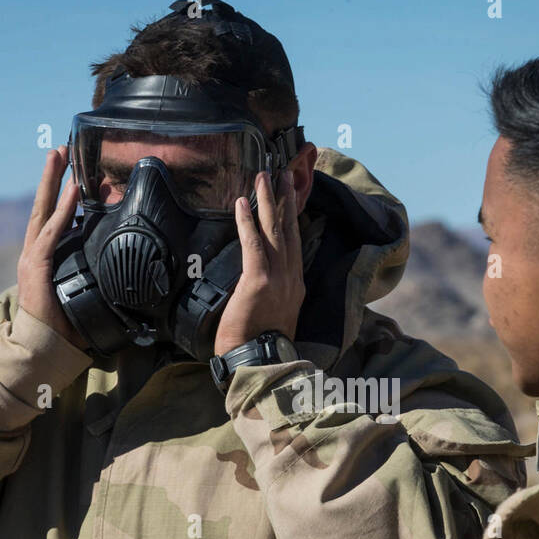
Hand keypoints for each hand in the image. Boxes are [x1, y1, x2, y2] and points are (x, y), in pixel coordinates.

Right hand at [17, 146, 85, 348]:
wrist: (44, 348)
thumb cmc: (66, 326)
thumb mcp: (86, 294)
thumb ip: (98, 278)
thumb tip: (129, 271)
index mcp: (45, 257)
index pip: (53, 218)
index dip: (61, 194)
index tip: (72, 171)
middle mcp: (35, 251)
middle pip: (44, 206)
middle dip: (51, 176)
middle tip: (60, 148)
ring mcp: (32, 257)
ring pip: (43, 211)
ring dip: (52, 182)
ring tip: (59, 156)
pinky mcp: (36, 266)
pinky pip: (50, 233)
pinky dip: (62, 211)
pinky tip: (70, 192)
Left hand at [213, 169, 304, 356]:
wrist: (260, 365)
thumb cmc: (260, 348)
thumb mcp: (273, 318)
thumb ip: (271, 297)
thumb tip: (260, 286)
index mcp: (296, 287)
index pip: (295, 245)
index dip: (293, 219)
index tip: (292, 197)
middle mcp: (292, 278)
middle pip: (290, 230)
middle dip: (286, 199)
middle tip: (283, 173)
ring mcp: (278, 278)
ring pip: (275, 231)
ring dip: (268, 200)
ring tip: (264, 176)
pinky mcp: (259, 281)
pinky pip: (253, 244)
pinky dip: (248, 221)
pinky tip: (242, 202)